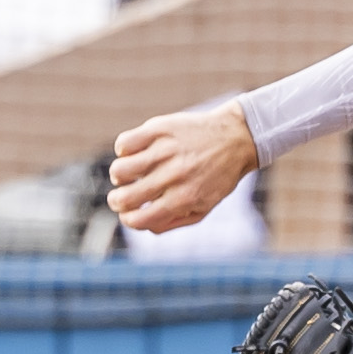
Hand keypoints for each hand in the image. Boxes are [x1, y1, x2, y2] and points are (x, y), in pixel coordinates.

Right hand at [106, 101, 259, 232]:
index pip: (139, 219)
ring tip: (126, 174)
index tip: (129, 214)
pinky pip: (124, 143)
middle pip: (125, 198)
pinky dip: (123, 150)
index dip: (127, 220)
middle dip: (116, 201)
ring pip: (120, 170)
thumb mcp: (204, 207)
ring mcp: (165, 150)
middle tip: (120, 197)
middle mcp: (173, 175)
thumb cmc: (218, 177)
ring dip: (118, 176)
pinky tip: (134, 152)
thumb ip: (173, 221)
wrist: (236, 138)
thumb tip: (142, 224)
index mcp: (184, 199)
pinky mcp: (160, 129)